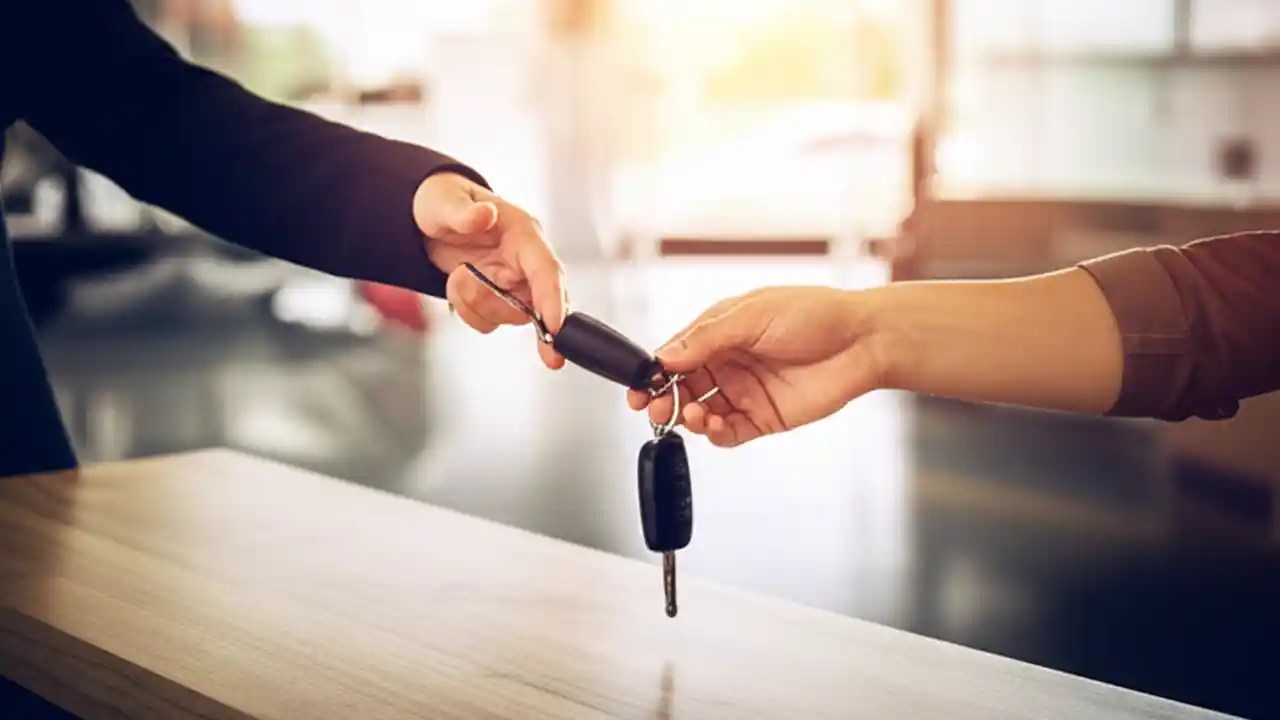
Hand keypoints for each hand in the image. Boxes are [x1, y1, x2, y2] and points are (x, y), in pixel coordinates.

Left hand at [414, 172, 566, 368]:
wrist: (426, 220)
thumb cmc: (444, 202)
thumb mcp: (446, 200)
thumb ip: (465, 212)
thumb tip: (485, 214)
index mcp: (522, 232)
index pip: (547, 269)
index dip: (553, 299)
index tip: (554, 327)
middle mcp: (526, 260)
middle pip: (534, 303)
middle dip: (498, 305)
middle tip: (463, 281)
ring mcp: (515, 282)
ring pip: (510, 316)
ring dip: (476, 304)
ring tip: (456, 273)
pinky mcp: (501, 297)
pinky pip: (490, 322)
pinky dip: (468, 311)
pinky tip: (458, 287)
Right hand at [627, 287, 888, 446]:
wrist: (863, 341)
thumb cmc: (814, 314)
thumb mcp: (752, 315)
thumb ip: (706, 338)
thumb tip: (665, 355)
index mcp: (721, 332)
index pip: (675, 354)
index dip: (654, 372)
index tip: (640, 386)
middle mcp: (728, 362)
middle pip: (681, 387)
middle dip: (664, 399)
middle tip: (655, 407)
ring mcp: (744, 391)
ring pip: (701, 411)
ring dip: (689, 417)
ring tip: (695, 415)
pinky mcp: (763, 417)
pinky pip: (729, 432)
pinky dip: (715, 433)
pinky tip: (715, 425)